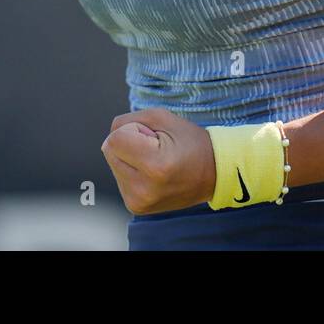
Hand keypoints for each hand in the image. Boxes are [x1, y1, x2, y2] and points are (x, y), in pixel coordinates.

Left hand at [100, 107, 215, 214]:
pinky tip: (153, 173)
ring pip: (113, 164)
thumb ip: (128, 120)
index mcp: (155, 166)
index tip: (155, 136)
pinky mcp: (136, 206)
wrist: (214, 173)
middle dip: (128, 142)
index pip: (115, 138)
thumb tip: (109, 140)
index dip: (133, 129)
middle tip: (157, 147)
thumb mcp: (163, 117)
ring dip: (129, 157)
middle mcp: (144, 189)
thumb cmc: (190, 141)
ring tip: (157, 161)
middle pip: (109, 150)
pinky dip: (132, 170)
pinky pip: (120, 178)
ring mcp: (139, 202)